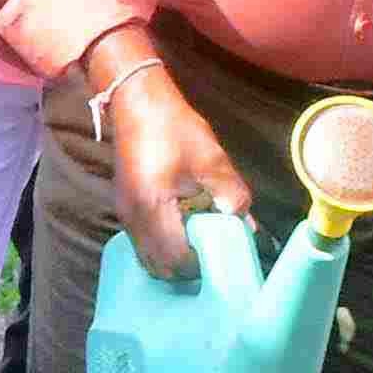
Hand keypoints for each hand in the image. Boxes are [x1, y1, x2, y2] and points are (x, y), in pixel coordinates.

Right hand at [95, 45, 250, 283]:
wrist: (136, 101)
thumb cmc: (175, 128)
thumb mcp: (213, 159)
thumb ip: (233, 195)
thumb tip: (248, 226)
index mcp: (153, 208)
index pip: (176, 260)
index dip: (200, 267)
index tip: (221, 258)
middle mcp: (133, 219)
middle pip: (157, 268)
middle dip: (185, 271)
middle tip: (212, 259)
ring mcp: (125, 215)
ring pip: (147, 259)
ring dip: (172, 261)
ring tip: (199, 247)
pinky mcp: (124, 209)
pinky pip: (142, 243)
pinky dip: (162, 248)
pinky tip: (182, 231)